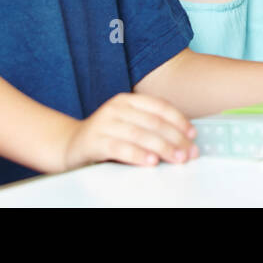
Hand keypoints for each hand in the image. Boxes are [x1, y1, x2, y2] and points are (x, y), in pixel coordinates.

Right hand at [63, 92, 198, 169]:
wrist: (69, 145)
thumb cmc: (106, 136)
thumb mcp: (128, 124)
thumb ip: (150, 127)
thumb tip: (183, 139)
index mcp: (128, 100)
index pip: (159, 106)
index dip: (179, 120)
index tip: (192, 134)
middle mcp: (116, 107)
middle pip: (153, 122)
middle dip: (175, 138)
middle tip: (189, 152)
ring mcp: (104, 123)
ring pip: (140, 134)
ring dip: (162, 148)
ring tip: (177, 158)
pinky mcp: (94, 141)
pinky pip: (120, 148)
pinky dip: (138, 155)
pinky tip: (151, 162)